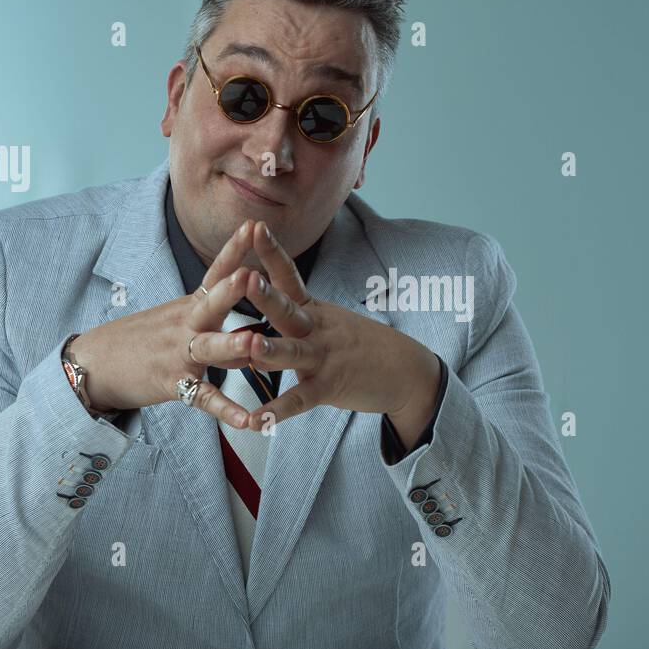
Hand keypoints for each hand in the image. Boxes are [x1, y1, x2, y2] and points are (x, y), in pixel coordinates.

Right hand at [67, 220, 266, 428]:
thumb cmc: (143, 341)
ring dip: (232, 345)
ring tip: (253, 342)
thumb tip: (252, 338)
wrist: (94, 364)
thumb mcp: (178, 325)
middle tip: (252, 273)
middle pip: (211, 304)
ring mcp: (178, 355)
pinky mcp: (173, 385)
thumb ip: (218, 330)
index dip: (234, 250)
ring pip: (208, 348)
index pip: (215, 273)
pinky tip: (249, 421)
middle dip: (233, 289)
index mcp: (188, 306)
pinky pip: (203, 398)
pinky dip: (226, 411)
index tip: (254, 225)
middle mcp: (185, 326)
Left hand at [229, 221, 442, 444]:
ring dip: (270, 351)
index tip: (253, 226)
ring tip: (250, 348)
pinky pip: (300, 401)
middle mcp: (316, 329)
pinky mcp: (329, 388)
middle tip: (243, 278)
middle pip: (286, 310)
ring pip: (292, 353)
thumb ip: (295, 312)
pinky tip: (257, 421)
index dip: (271, 252)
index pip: (289, 276)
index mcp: (313, 309)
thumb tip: (259, 298)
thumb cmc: (360, 344)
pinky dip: (277, 412)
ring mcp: (323, 359)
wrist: (405, 370)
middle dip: (264, 295)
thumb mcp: (329, 319)